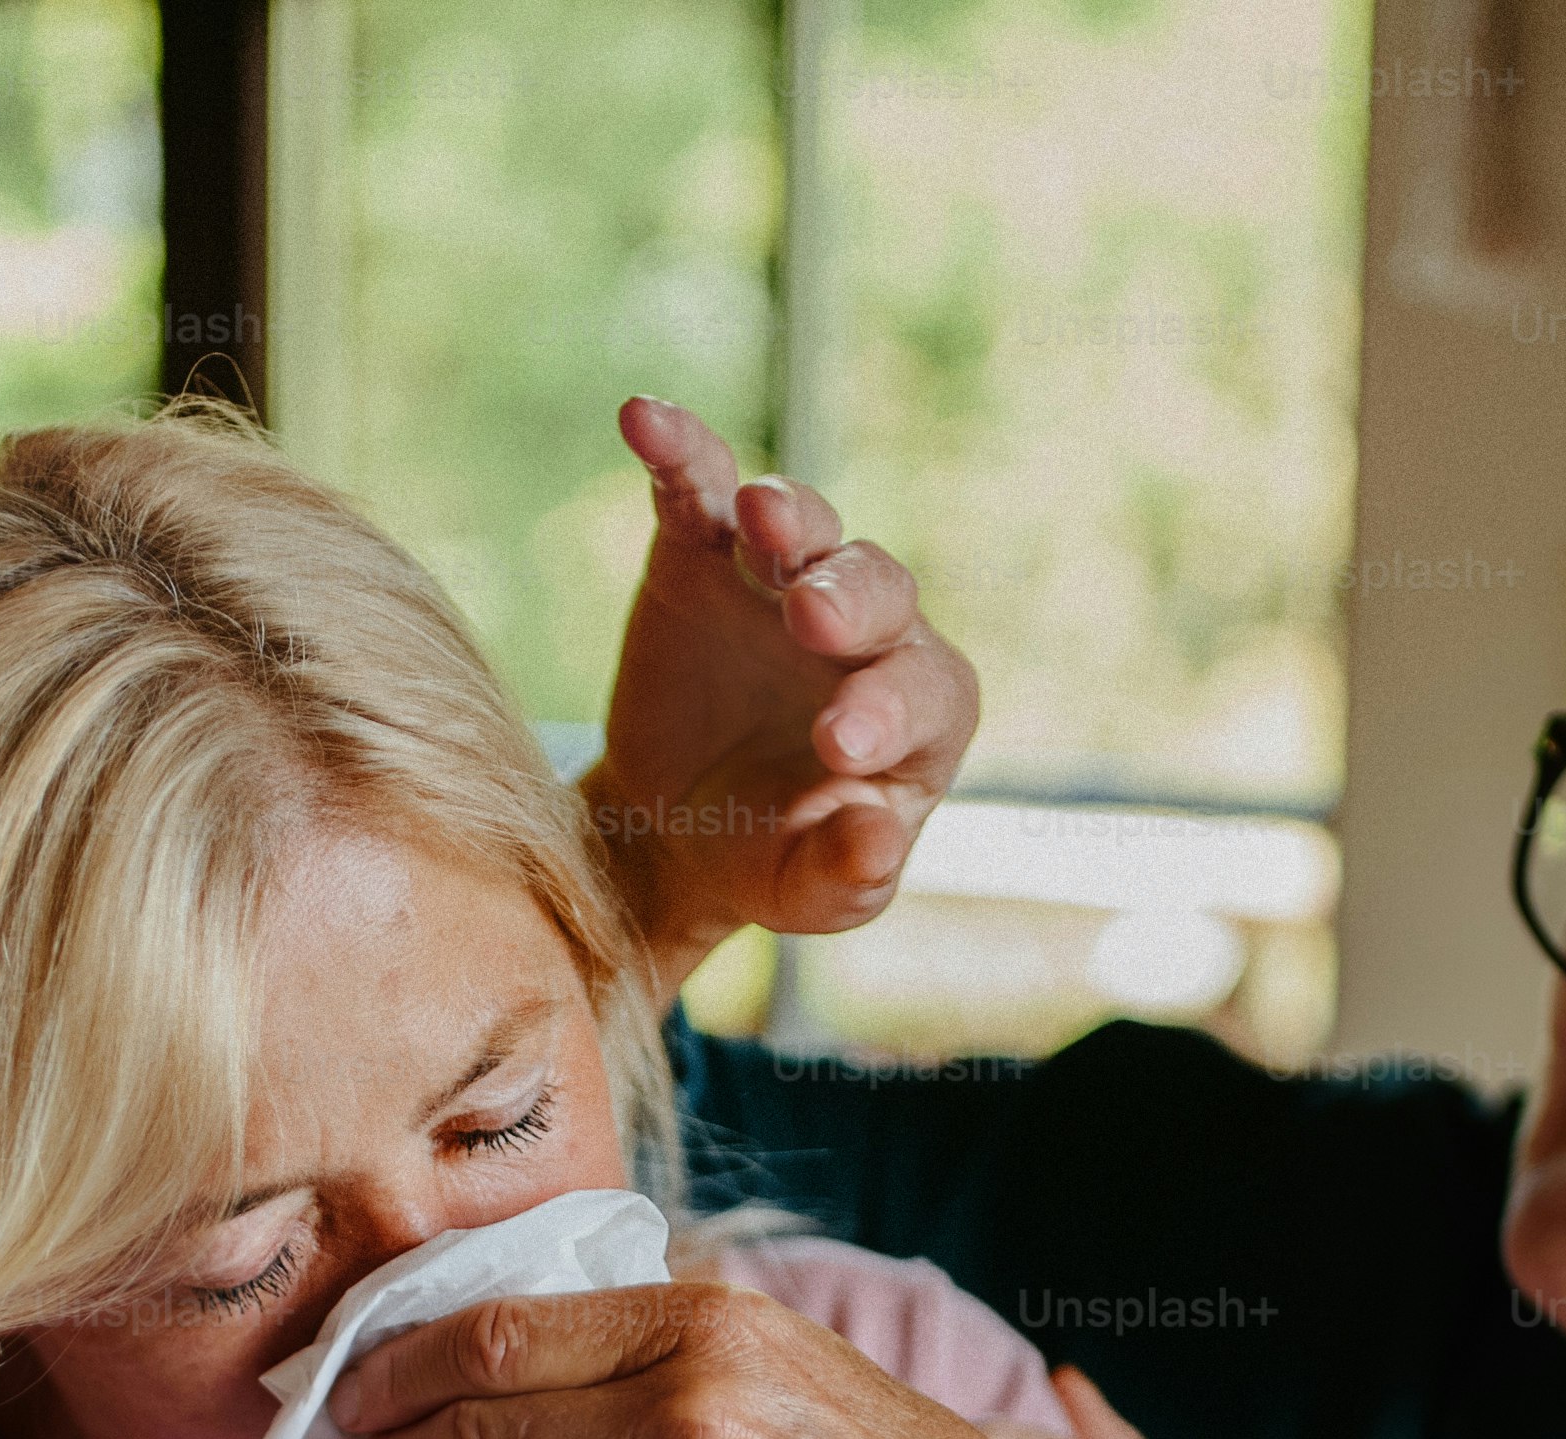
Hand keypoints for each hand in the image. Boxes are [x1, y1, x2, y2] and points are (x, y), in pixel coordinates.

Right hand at [581, 398, 981, 991]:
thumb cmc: (765, 858)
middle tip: (810, 614)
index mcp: (916, 710)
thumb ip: (850, 873)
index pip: (921, 692)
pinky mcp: (702, 549)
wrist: (670, 830)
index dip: (887, 710)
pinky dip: (678, 450)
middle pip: (876, 590)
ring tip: (758, 516)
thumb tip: (874, 836)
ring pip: (800, 528)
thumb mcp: (809, 892)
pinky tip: (644, 419)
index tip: (838, 744)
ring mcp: (781, 579)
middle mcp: (865, 630)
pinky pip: (699, 487)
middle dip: (847, 597)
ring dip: (784, 516)